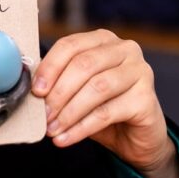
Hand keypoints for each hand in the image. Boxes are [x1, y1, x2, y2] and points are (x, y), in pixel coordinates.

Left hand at [32, 29, 178, 177]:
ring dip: (68, 111)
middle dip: (58, 92)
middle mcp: (125, 50)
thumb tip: (31, 86)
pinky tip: (66, 137)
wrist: (136, 137)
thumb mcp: (77, 89)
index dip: (49, 67)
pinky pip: (107, 113)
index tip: (35, 90)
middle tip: (43, 113)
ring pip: (96, 88)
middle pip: (83, 65)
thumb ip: (58, 81)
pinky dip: (81, 127)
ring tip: (52, 128)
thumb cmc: (103, 107)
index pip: (70, 45)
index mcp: (103, 40)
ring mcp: (140, 72)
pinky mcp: (147, 98)